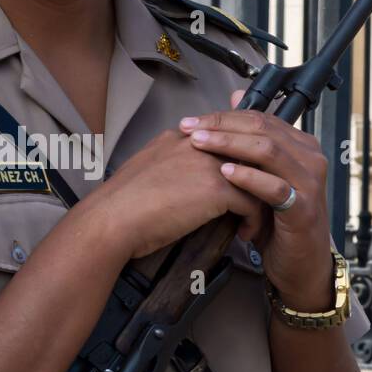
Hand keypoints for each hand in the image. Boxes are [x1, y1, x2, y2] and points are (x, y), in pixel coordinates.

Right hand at [86, 125, 269, 260]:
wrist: (111, 219)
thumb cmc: (120, 207)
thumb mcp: (144, 173)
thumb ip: (167, 169)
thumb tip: (177, 183)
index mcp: (177, 138)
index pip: (221, 138)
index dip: (236, 159)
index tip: (243, 179)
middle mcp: (196, 144)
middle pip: (244, 151)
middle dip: (256, 175)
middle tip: (260, 197)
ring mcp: (208, 164)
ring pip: (254, 177)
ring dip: (259, 199)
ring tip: (256, 220)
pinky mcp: (216, 190)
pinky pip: (252, 202)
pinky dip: (254, 219)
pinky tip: (245, 233)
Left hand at [179, 90, 334, 308]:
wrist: (299, 265)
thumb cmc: (278, 221)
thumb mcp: (262, 176)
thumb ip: (250, 140)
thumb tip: (234, 97)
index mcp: (300, 145)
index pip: (260, 118)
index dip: (223, 117)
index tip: (191, 121)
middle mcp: (309, 158)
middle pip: (262, 128)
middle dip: (222, 126)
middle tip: (190, 129)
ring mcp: (310, 182)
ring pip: (268, 151)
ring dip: (230, 145)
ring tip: (201, 145)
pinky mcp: (304, 208)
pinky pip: (274, 187)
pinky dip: (248, 177)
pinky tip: (225, 174)